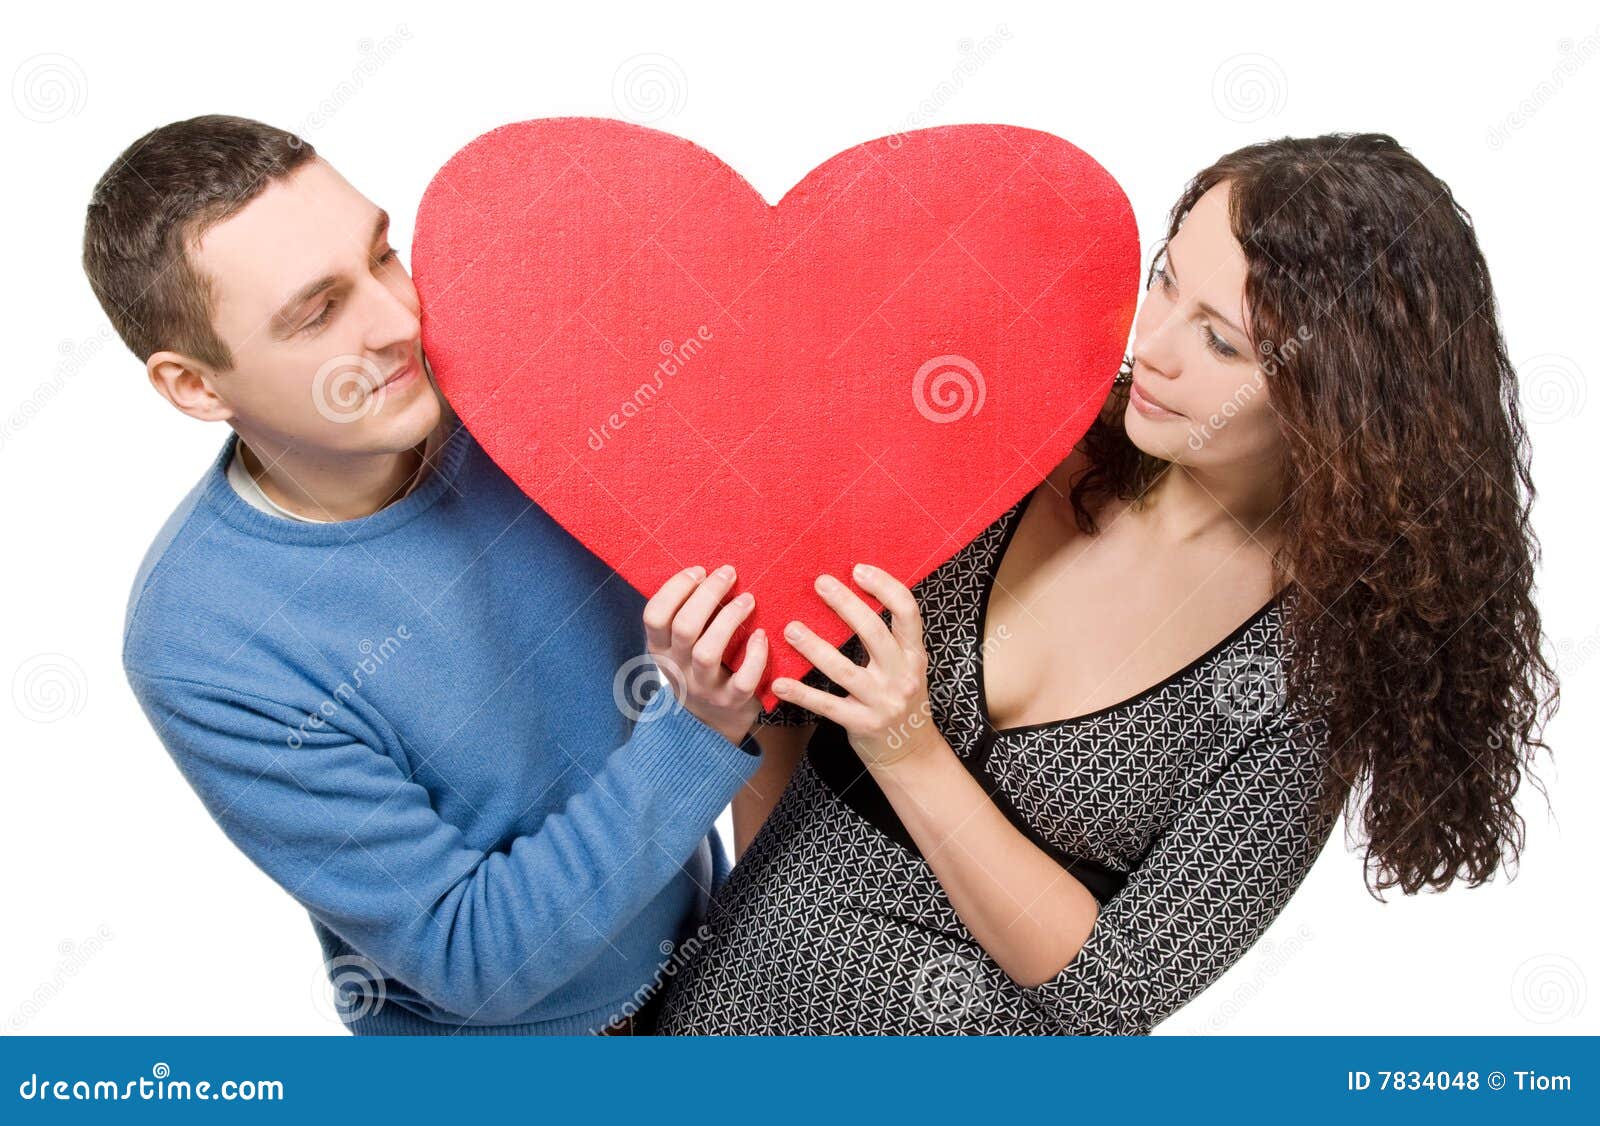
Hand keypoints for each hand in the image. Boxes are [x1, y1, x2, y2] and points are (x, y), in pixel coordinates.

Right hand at [643, 564, 766, 745]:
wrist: (710, 724)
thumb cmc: (697, 669)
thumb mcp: (677, 647)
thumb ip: (684, 616)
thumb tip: (705, 571)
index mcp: (660, 649)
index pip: (654, 615)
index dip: (675, 589)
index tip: (699, 570)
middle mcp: (677, 668)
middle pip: (684, 628)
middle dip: (707, 595)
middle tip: (728, 573)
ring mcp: (703, 687)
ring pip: (707, 652)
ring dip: (729, 620)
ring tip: (747, 599)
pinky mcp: (730, 702)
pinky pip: (742, 680)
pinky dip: (755, 657)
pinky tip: (762, 636)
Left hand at [770, 563, 944, 768]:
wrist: (910, 752)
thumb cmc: (901, 698)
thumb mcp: (906, 666)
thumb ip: (888, 638)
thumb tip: (855, 593)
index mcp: (913, 655)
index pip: (907, 611)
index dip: (884, 586)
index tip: (858, 569)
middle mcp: (902, 676)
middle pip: (873, 632)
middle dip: (845, 605)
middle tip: (819, 583)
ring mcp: (881, 702)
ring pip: (843, 669)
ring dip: (814, 647)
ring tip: (790, 628)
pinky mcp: (860, 724)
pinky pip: (826, 705)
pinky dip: (800, 693)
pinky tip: (778, 683)